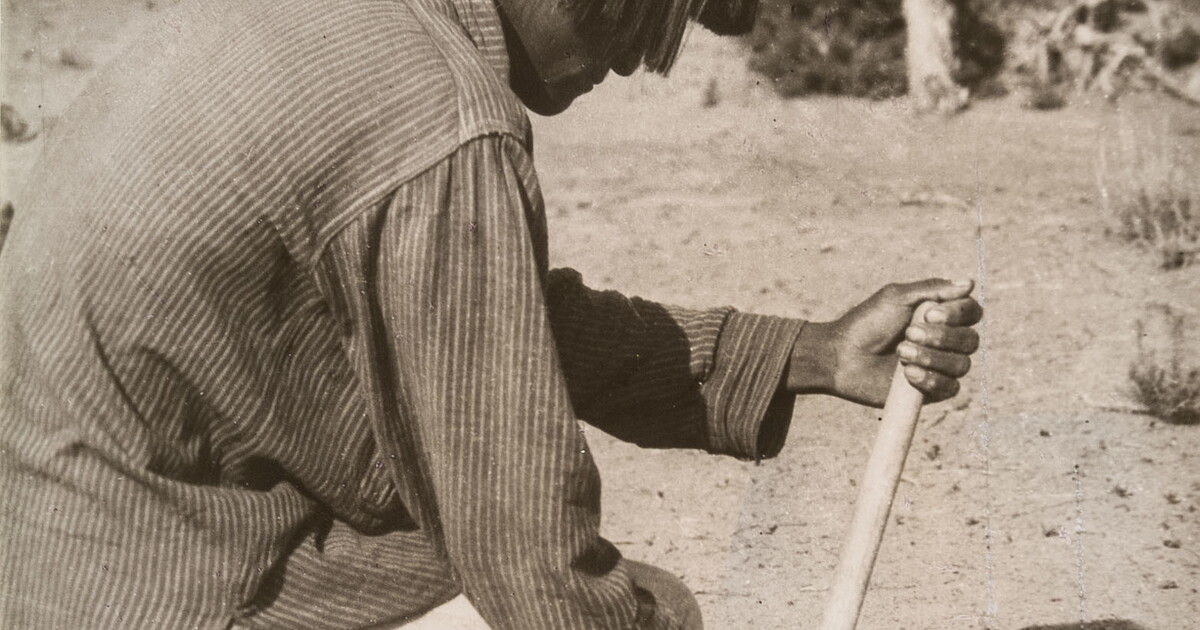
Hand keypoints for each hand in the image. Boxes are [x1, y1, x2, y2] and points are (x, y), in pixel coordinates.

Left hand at [786, 279, 981, 406]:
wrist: (842, 356)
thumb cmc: (867, 323)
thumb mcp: (897, 297)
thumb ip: (934, 289)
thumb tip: (970, 283)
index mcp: (941, 315)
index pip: (972, 312)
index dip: (958, 314)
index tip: (930, 314)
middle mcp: (946, 341)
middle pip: (970, 340)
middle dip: (941, 338)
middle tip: (909, 334)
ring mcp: (939, 367)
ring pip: (962, 365)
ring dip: (931, 358)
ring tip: (901, 353)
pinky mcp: (931, 390)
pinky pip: (950, 388)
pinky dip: (930, 379)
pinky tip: (907, 374)